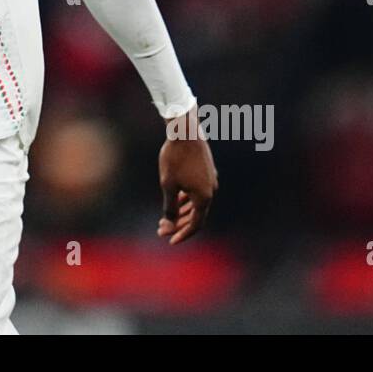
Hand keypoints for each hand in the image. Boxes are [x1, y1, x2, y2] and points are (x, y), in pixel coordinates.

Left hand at [156, 105, 217, 244]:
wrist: (185, 131)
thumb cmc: (175, 158)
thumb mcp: (168, 185)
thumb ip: (169, 207)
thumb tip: (168, 226)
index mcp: (204, 197)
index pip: (195, 224)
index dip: (182, 234)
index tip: (169, 240)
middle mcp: (211, 191)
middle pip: (196, 215)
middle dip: (178, 224)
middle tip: (161, 229)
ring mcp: (210, 180)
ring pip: (196, 203)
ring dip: (182, 212)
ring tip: (165, 217)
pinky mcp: (206, 172)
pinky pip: (197, 192)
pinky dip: (186, 199)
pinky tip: (176, 199)